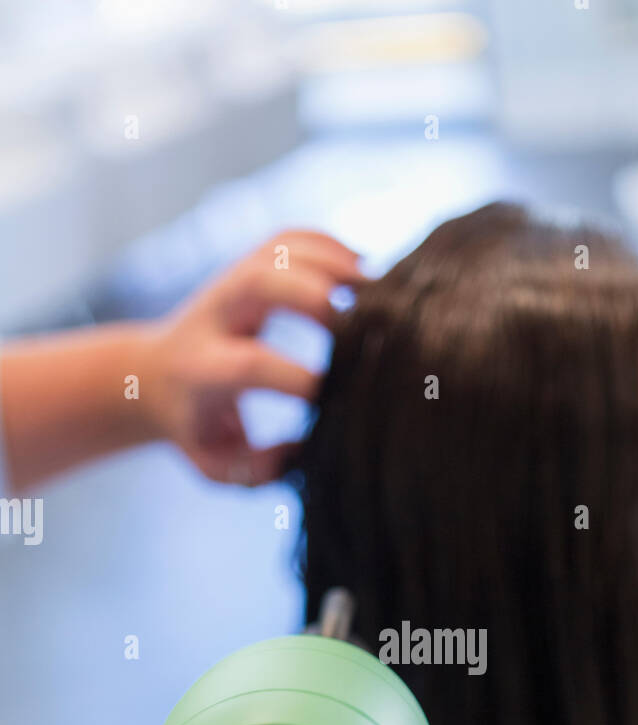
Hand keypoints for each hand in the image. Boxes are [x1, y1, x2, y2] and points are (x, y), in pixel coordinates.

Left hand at [144, 229, 363, 485]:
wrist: (150, 376)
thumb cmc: (195, 428)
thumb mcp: (215, 464)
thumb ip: (258, 469)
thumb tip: (307, 448)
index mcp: (201, 368)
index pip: (250, 363)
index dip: (297, 377)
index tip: (335, 397)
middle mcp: (214, 314)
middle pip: (262, 281)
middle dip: (317, 298)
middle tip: (366, 328)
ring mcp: (231, 281)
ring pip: (281, 250)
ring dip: (335, 265)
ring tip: (382, 297)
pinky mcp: (250, 263)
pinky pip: (294, 238)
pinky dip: (334, 248)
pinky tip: (367, 278)